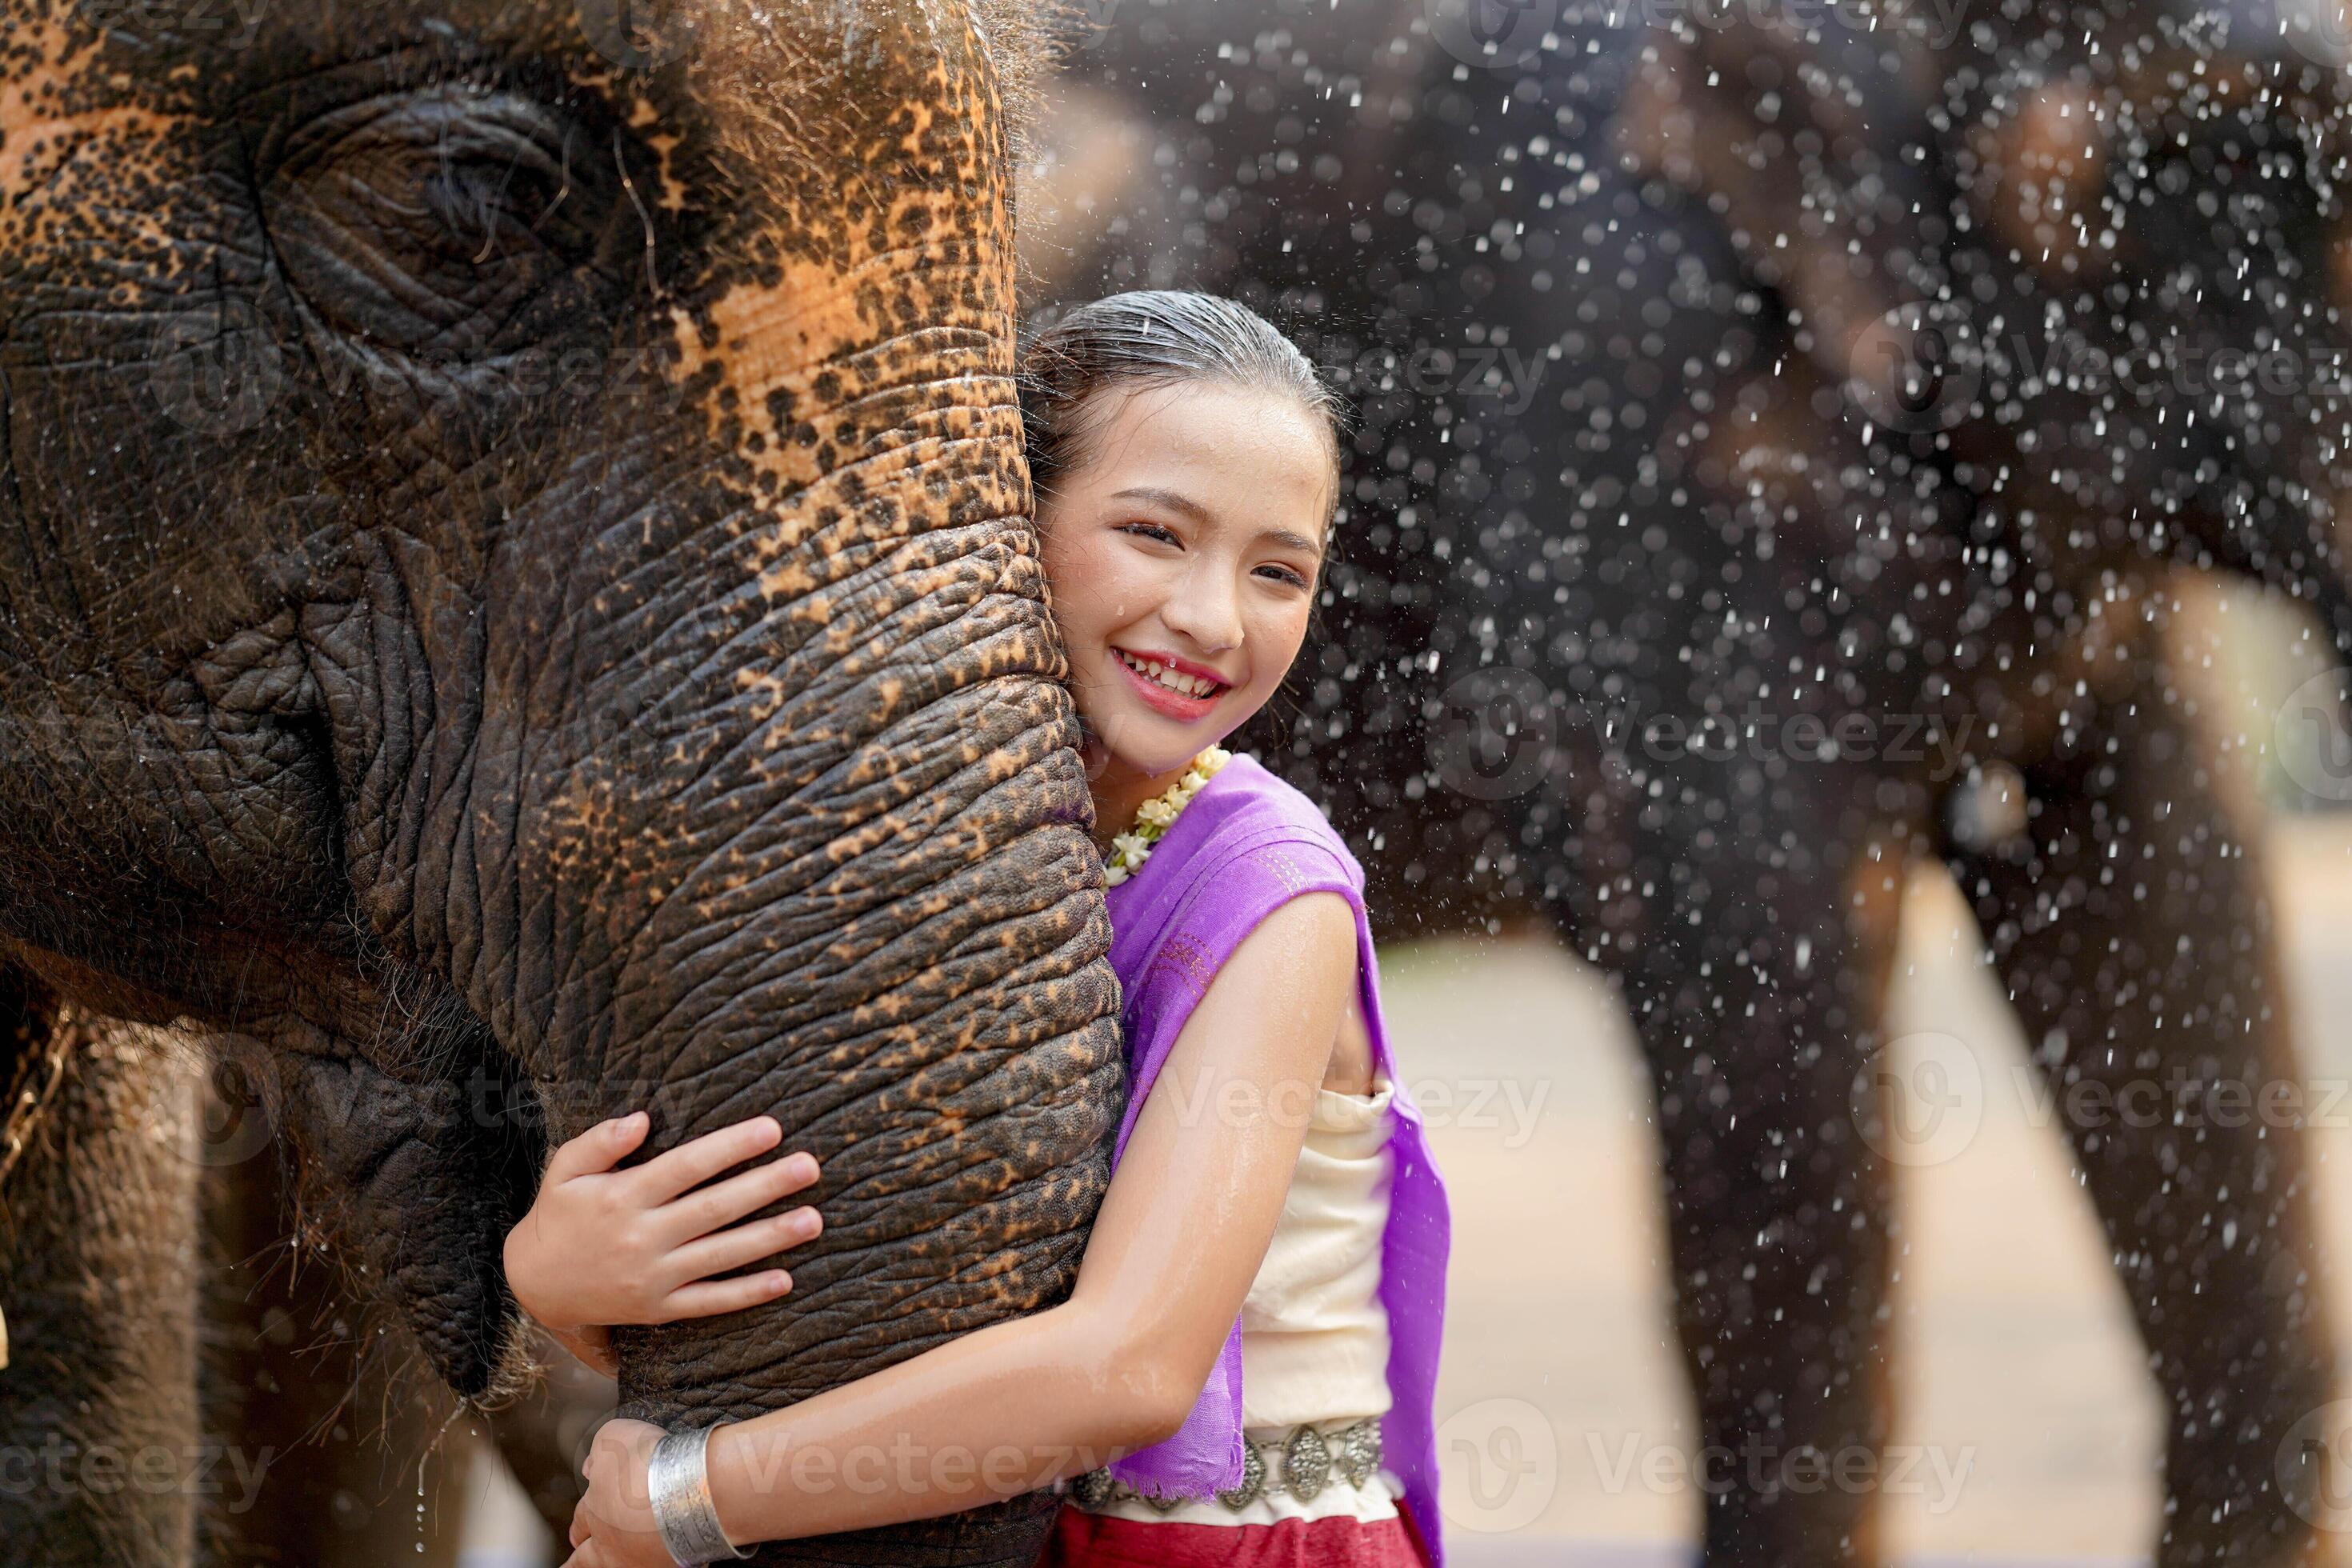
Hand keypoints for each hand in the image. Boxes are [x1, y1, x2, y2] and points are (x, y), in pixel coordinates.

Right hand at [506, 1112, 823, 1353]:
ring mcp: (652, 1277)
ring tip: (815, 1220)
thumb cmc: (560, 1215)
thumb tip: (643, 1119)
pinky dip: (747, 1293)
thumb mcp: (565, 1170)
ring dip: (771, 1238)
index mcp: (623, 1196)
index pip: (688, 1166)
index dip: (732, 1147)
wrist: (535, 1286)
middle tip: (811, 1166)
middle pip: (715, 1208)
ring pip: (721, 1255)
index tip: (773, 1129)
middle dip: (766, 1186)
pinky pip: (710, 1302)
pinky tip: (785, 1279)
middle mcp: (642, 1237)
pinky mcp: (658, 1309)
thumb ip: (601, 1141)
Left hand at [564, 1418, 671, 1567]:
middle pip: (585, 1558)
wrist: (687, 1485)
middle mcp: (611, 1540)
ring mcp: (639, 1558)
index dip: (579, 1525)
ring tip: (615, 1565)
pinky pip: (663, 1565)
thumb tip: (591, 1464)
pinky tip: (665, 1560)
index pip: (580, 1521)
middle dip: (578, 1560)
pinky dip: (662, 1562)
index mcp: (595, 1510)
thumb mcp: (612, 1437)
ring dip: (612, 1565)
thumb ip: (599, 1451)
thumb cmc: (648, 1461)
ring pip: (617, 1567)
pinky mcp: (670, 1564)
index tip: (576, 1533)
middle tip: (574, 1563)